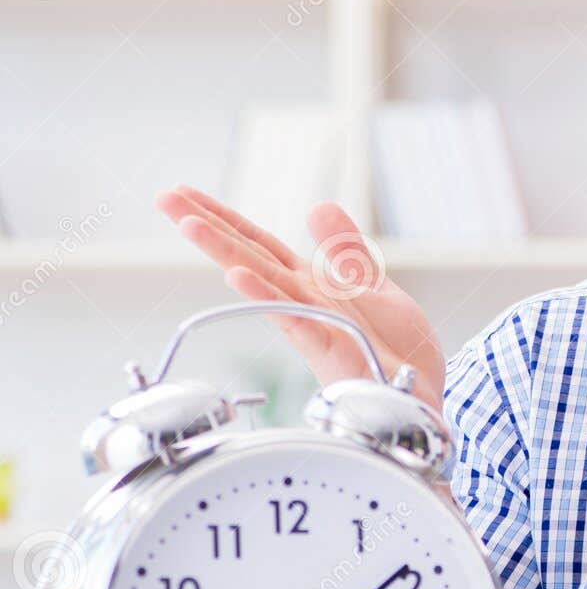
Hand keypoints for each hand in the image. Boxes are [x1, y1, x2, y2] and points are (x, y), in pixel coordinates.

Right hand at [154, 185, 444, 414]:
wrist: (421, 394)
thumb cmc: (395, 351)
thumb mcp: (373, 285)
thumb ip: (345, 250)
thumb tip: (318, 204)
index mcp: (312, 285)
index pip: (260, 244)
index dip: (224, 218)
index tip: (184, 194)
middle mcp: (304, 302)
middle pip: (249, 256)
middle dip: (207, 227)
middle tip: (163, 198)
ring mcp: (314, 324)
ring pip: (264, 283)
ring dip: (226, 253)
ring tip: (189, 225)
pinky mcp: (331, 349)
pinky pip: (296, 320)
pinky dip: (268, 299)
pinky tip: (239, 278)